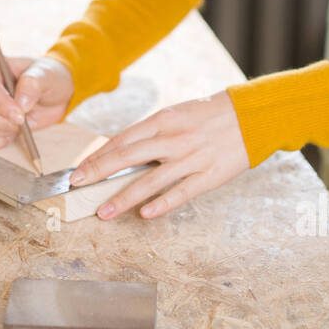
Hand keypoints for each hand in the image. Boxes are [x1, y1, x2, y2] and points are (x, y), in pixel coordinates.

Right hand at [0, 54, 73, 150]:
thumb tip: (20, 102)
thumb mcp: (47, 75)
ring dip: (6, 129)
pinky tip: (10, 137)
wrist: (53, 94)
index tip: (21, 116)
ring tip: (24, 122)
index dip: (2, 104)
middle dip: (7, 120)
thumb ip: (33, 84)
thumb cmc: (48, 78)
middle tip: (27, 120)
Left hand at [69, 91, 250, 219]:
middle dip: (98, 173)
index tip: (80, 169)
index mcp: (162, 120)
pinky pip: (181, 192)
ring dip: (124, 198)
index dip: (98, 156)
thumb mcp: (176, 114)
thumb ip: (151, 133)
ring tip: (104, 212)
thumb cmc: (209, 115)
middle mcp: (173, 138)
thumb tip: (121, 151)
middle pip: (127, 158)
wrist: (251, 116)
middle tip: (78, 186)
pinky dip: (162, 204)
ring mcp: (190, 158)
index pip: (122, 140)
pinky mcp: (208, 176)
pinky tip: (145, 214)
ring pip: (150, 180)